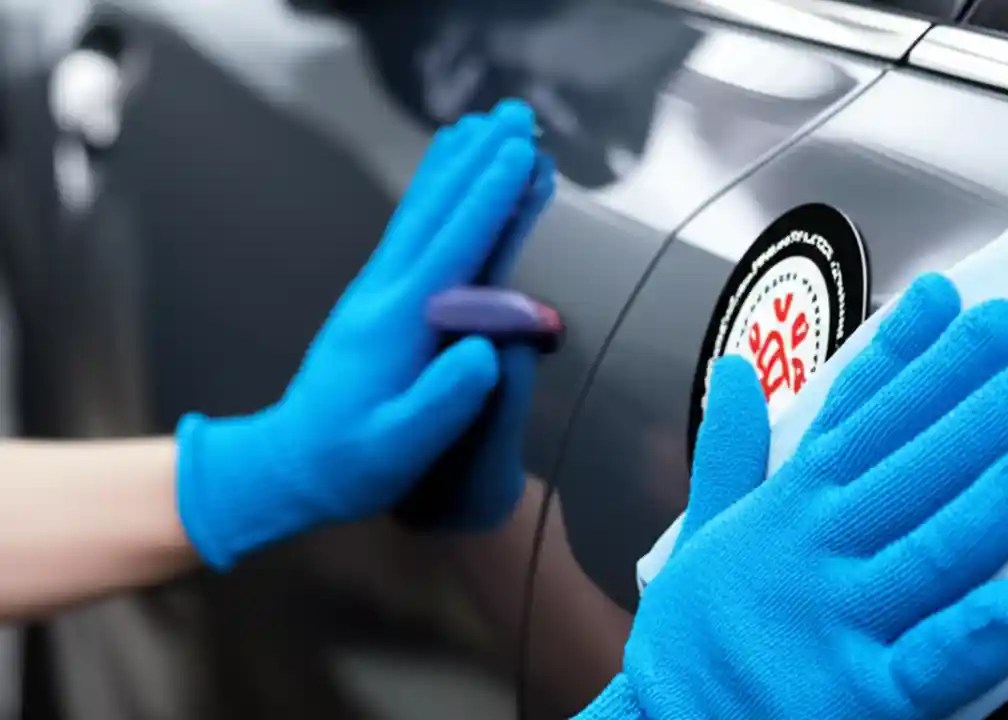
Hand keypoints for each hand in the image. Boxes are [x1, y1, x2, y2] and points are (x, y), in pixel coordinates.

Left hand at [176, 99, 550, 568]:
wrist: (288, 464)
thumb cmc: (349, 463)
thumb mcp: (398, 447)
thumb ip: (443, 400)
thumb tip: (488, 350)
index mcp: (400, 323)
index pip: (453, 247)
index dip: (488, 198)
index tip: (519, 152)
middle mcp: (385, 294)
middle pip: (437, 212)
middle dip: (477, 161)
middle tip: (515, 115)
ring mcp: (376, 292)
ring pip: (420, 214)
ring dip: (454, 166)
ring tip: (482, 125)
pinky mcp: (376, 299)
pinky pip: (412, 232)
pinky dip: (433, 195)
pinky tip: (445, 179)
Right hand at [578, 273, 1007, 718]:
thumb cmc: (703, 631)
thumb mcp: (706, 528)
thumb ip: (731, 448)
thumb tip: (733, 369)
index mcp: (790, 509)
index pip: (854, 417)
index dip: (904, 355)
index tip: (949, 300)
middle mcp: (817, 553)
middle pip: (903, 470)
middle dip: (970, 412)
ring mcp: (840, 624)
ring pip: (927, 555)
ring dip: (990, 505)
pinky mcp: (862, 700)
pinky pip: (929, 666)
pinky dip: (973, 635)